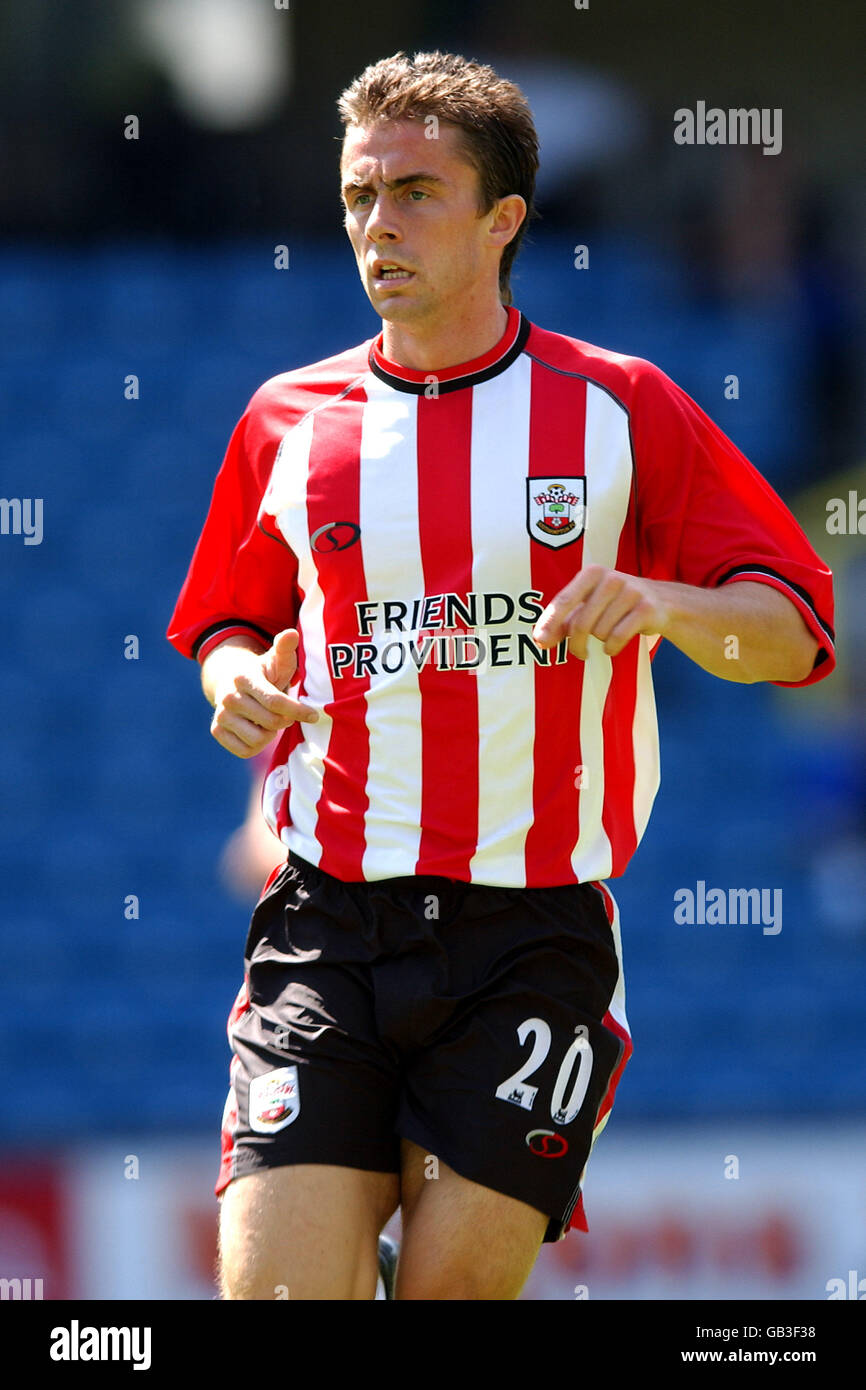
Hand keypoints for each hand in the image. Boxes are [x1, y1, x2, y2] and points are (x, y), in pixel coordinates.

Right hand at [207, 629, 317, 757]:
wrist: (232, 684)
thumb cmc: (263, 674)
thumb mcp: (276, 660)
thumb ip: (285, 648)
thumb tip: (291, 634)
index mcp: (244, 678)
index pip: (276, 702)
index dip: (298, 711)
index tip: (313, 715)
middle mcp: (228, 697)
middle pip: (271, 722)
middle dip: (284, 721)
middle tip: (284, 714)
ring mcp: (220, 715)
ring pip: (258, 740)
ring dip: (270, 733)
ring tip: (268, 720)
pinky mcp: (216, 731)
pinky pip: (245, 751)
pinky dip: (256, 745)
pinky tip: (257, 729)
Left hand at [532, 565, 668, 659]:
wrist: (661, 602)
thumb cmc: (615, 605)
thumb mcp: (588, 606)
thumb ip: (563, 622)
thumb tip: (540, 640)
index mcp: (592, 573)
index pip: (564, 600)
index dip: (550, 622)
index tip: (540, 641)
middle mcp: (611, 578)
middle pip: (582, 623)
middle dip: (577, 644)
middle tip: (580, 653)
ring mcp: (630, 592)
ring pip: (600, 632)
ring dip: (600, 642)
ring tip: (608, 635)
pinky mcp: (645, 608)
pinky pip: (618, 637)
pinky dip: (612, 648)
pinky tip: (613, 646)